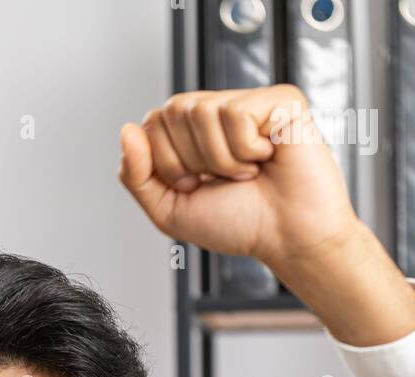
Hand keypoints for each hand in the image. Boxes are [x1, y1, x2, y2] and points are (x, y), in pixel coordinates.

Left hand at [119, 85, 358, 276]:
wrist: (287, 239)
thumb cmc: (239, 225)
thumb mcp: (170, 211)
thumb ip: (137, 176)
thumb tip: (127, 130)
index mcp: (193, 134)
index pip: (152, 123)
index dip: (168, 164)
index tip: (198, 186)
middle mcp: (219, 112)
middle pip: (173, 111)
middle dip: (191, 160)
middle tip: (224, 180)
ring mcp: (250, 102)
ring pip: (203, 110)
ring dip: (221, 160)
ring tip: (248, 173)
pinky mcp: (280, 99)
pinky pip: (236, 113)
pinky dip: (246, 150)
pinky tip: (267, 158)